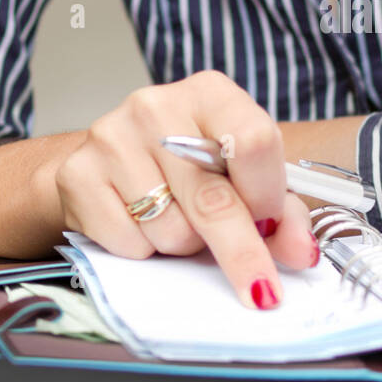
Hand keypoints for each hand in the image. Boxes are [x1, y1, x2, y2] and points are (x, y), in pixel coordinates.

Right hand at [53, 70, 317, 309]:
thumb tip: (302, 253)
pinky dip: (144, 251)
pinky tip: (141, 224)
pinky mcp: (78, 174)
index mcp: (208, 93)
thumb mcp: (240, 175)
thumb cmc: (185, 167)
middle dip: (241, 252)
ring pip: (171, 229)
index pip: (254, 141)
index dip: (267, 195)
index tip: (269, 224)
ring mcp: (111, 136)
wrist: (107, 163)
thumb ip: (279, 212)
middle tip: (259, 288)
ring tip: (177, 222)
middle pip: (214, 197)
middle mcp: (156, 105)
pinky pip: (129, 242)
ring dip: (184, 245)